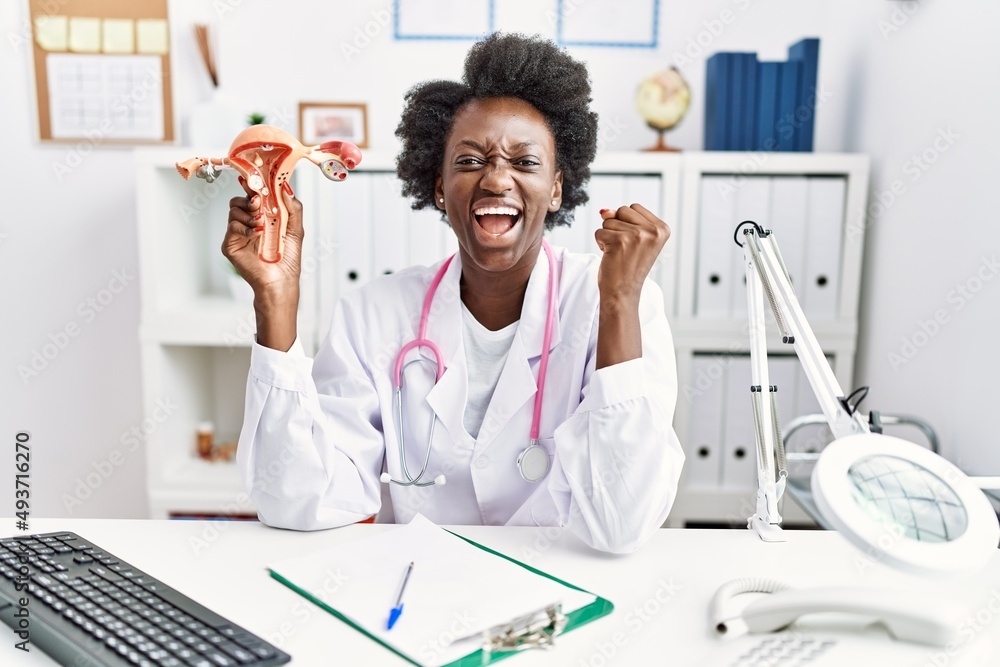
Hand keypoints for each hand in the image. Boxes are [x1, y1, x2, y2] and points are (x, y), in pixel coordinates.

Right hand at [222, 176, 303, 301]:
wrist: (281, 280)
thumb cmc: (287, 258)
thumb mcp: (296, 229)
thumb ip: (293, 207)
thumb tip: (285, 187)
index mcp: (262, 217)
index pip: (253, 196)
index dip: (253, 186)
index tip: (256, 180)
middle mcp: (248, 223)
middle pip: (238, 200)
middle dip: (249, 199)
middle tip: (260, 204)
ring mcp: (238, 234)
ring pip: (233, 211)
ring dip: (248, 214)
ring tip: (261, 224)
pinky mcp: (231, 245)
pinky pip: (232, 228)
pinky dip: (245, 228)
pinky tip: (256, 234)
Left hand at [594, 204, 669, 305]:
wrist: (623, 293)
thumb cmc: (628, 266)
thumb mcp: (633, 238)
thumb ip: (621, 219)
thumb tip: (604, 211)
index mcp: (662, 228)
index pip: (634, 207)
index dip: (627, 223)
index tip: (634, 243)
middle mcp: (652, 231)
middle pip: (622, 210)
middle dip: (617, 227)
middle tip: (625, 248)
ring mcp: (636, 235)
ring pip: (608, 220)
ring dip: (608, 236)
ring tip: (619, 253)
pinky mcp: (619, 241)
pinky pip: (599, 232)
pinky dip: (600, 244)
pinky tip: (612, 256)